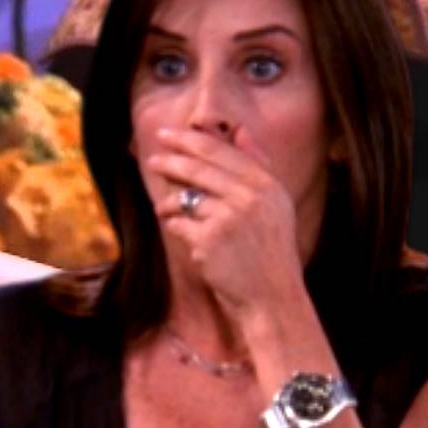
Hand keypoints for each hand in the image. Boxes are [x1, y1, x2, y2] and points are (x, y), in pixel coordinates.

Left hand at [148, 127, 303, 311]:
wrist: (272, 297)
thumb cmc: (269, 250)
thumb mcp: (276, 204)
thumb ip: (259, 165)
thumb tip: (240, 130)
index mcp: (266, 183)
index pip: (220, 151)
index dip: (189, 140)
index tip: (167, 135)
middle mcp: (249, 196)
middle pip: (198, 168)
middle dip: (170, 162)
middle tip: (152, 161)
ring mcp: (228, 217)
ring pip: (185, 197)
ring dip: (168, 202)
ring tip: (162, 208)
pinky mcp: (209, 240)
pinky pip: (179, 224)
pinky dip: (176, 228)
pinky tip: (182, 235)